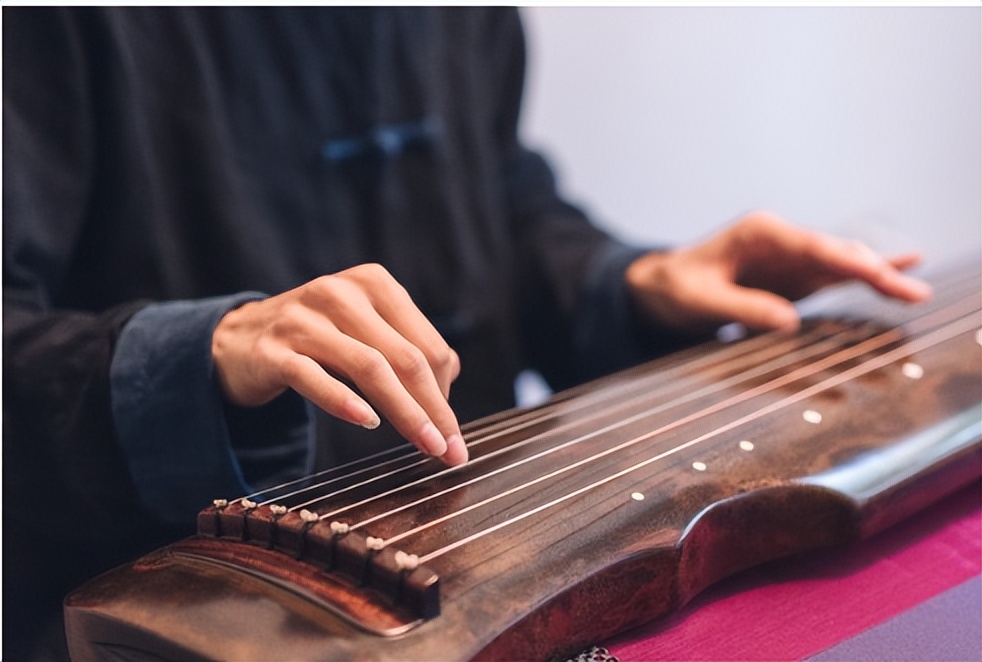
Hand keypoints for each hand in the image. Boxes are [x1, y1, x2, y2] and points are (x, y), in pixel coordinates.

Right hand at [211, 263, 466, 465]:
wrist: (237, 340)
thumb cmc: (315, 339)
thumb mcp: (364, 331)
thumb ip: (407, 347)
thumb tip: (451, 377)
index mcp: (373, 284)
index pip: (427, 344)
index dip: (444, 392)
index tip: (452, 433)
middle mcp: (341, 293)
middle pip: (405, 357)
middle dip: (435, 408)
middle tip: (451, 451)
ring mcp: (304, 320)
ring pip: (369, 367)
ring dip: (405, 412)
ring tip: (425, 445)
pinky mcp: (273, 350)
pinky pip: (314, 377)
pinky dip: (344, 401)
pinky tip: (368, 422)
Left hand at [625, 211, 931, 332]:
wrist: (660, 285)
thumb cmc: (674, 287)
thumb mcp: (699, 299)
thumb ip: (742, 307)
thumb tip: (788, 322)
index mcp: (759, 233)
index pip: (812, 246)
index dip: (845, 259)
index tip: (873, 271)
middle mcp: (782, 239)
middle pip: (837, 253)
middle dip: (875, 271)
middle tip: (912, 293)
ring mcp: (791, 258)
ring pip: (844, 264)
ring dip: (879, 277)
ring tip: (916, 292)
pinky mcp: (794, 277)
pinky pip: (836, 277)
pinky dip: (864, 278)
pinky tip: (898, 276)